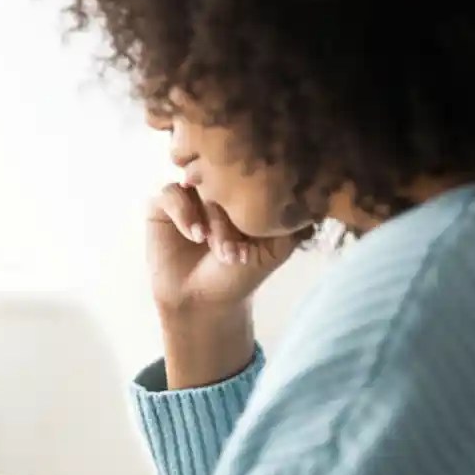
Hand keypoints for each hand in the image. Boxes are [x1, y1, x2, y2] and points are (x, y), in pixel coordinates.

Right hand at [148, 182, 299, 314]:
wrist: (202, 300)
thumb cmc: (240, 273)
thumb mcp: (276, 247)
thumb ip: (292, 219)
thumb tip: (312, 190)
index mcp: (245, 189)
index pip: (252, 174)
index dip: (255, 202)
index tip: (256, 242)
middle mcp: (216, 186)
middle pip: (223, 179)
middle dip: (229, 217)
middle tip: (232, 252)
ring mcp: (189, 192)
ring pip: (199, 185)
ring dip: (209, 217)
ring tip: (212, 246)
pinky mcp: (162, 203)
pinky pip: (171, 193)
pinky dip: (183, 213)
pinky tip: (194, 236)